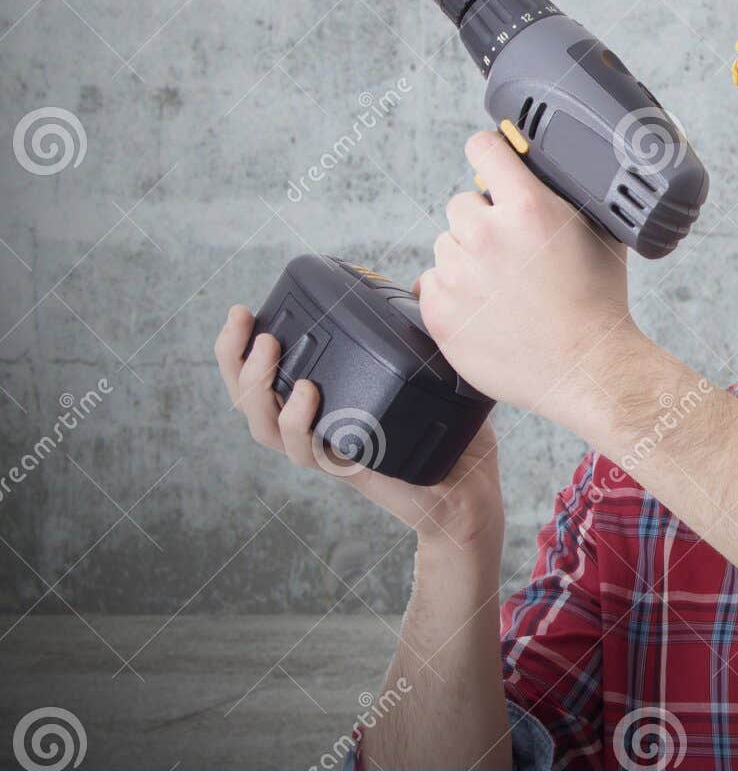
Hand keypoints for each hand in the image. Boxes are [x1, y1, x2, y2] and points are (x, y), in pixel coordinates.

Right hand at [213, 304, 503, 549]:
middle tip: (244, 322)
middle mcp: (316, 429)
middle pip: (249, 401)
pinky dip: (299, 423)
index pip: (264, 378)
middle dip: (234, 360)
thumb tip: (423, 282)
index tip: (242, 312)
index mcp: (323, 403)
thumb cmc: (449, 432)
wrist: (471, 488)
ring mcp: (329, 451)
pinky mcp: (348, 470)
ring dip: (257, 387)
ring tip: (269, 349)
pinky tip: (305, 394)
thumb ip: (423, 327)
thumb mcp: (433, 371)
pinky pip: (308, 453)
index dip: (239, 349)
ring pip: (266, 429)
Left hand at [417, 128, 643, 437]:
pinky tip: (485, 308)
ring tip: (501, 287)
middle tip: (511, 252)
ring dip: (466, 258)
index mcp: (528, 207)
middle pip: (462, 203)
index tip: (490, 161)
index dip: (488, 153)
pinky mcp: (439, 310)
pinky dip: (451, 293)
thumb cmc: (598, 302)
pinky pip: (431, 283)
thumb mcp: (598, 232)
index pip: (484, 148)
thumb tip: (545, 171)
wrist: (585, 366)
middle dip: (483, 222)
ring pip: (446, 245)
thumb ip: (565, 196)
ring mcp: (459, 273)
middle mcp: (487, 234)